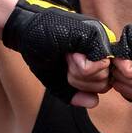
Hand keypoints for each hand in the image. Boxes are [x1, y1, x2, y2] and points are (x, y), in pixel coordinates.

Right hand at [1, 0, 117, 105]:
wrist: (27, 30)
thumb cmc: (41, 51)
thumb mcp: (57, 80)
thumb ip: (75, 93)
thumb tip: (94, 102)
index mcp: (95, 60)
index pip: (102, 87)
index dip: (82, 86)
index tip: (67, 70)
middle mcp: (102, 50)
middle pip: (104, 85)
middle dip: (80, 81)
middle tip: (67, 62)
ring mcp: (103, 42)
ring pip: (102, 77)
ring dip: (78, 72)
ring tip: (68, 56)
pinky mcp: (100, 37)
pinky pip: (98, 66)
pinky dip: (80, 66)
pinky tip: (71, 53)